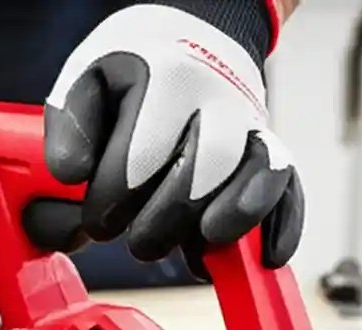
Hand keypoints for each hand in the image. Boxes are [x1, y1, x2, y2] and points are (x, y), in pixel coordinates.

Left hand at [43, 1, 303, 276]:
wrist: (193, 42)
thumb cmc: (135, 75)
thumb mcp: (88, 82)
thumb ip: (70, 127)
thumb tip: (72, 176)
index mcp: (166, 80)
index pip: (140, 157)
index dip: (113, 203)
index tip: (99, 219)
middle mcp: (218, 100)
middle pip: (204, 169)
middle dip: (164, 222)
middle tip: (139, 243)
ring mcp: (251, 127)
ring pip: (258, 176)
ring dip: (231, 223)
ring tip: (200, 245)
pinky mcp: (274, 154)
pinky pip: (291, 190)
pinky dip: (282, 227)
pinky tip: (265, 256)